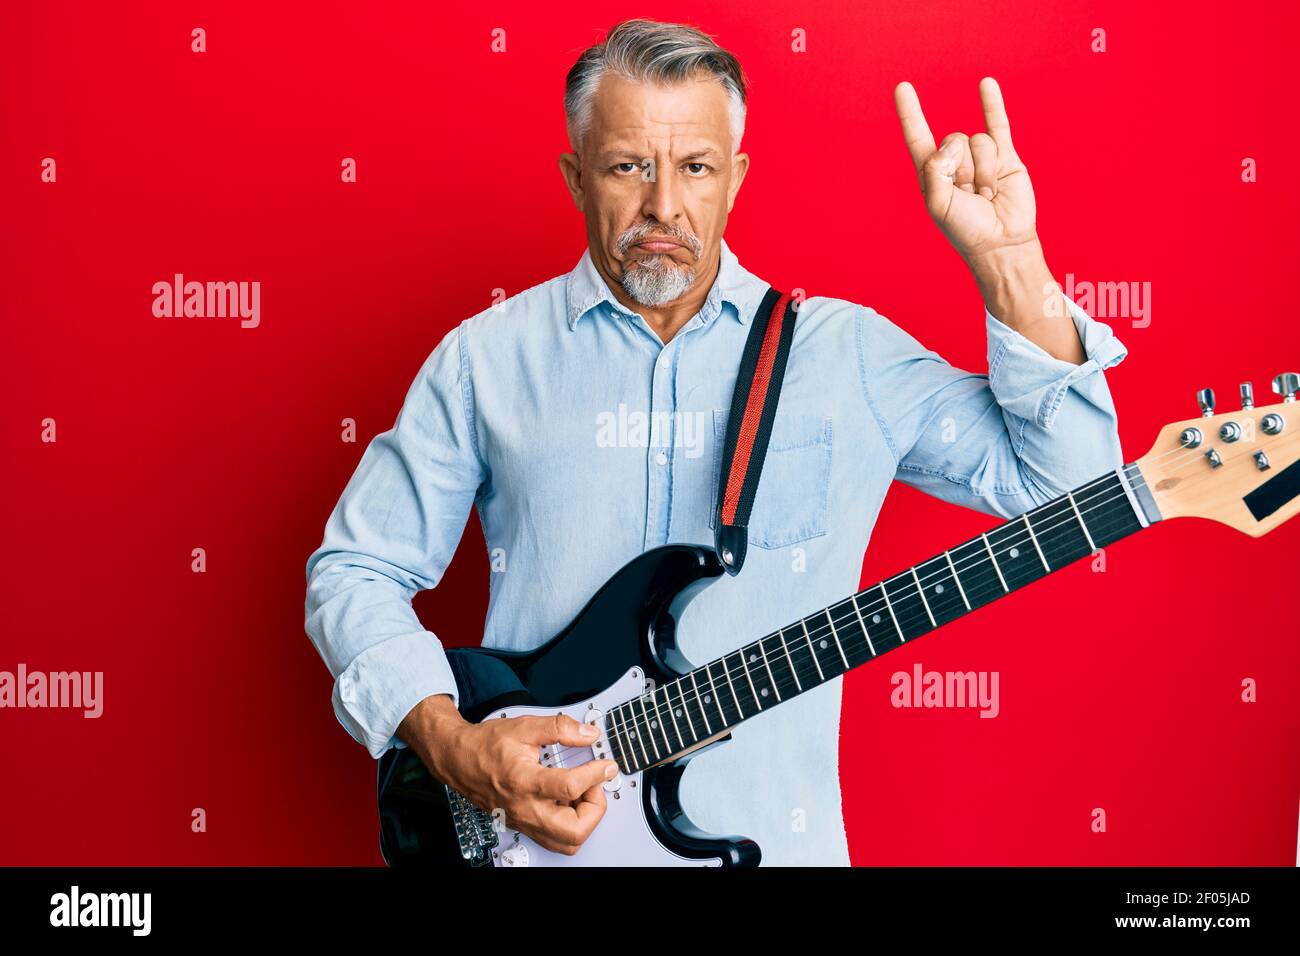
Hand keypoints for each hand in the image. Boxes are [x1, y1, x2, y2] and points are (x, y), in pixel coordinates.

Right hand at [400, 695, 618, 855]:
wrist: (458, 759)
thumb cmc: (485, 745)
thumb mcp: (525, 726)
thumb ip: (560, 728)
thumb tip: (587, 734)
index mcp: (524, 781)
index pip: (570, 787)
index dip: (596, 774)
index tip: (606, 765)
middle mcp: (525, 807)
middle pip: (573, 832)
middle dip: (596, 810)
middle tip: (595, 786)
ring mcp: (524, 820)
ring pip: (566, 843)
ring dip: (584, 821)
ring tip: (583, 795)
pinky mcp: (523, 824)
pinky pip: (554, 838)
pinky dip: (569, 824)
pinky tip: (568, 801)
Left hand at [893, 77, 1036, 262]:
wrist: (1001, 242)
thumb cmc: (966, 230)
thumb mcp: (939, 204)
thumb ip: (935, 170)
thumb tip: (951, 144)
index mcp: (932, 174)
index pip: (918, 137)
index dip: (910, 114)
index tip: (902, 87)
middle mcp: (954, 162)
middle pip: (954, 139)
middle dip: (964, 167)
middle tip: (970, 194)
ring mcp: (979, 158)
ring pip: (979, 141)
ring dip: (984, 170)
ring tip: (987, 194)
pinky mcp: (1004, 157)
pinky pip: (998, 125)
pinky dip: (992, 104)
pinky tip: (986, 84)